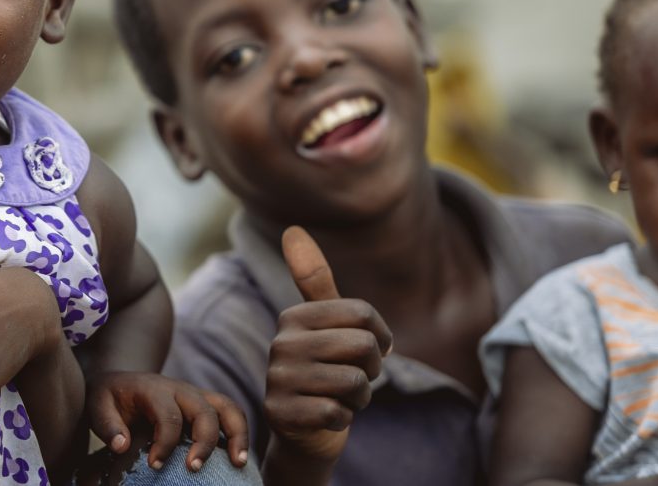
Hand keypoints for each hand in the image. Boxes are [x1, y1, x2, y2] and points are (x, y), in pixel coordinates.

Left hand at [87, 371, 249, 472]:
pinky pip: (230, 413)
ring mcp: (195, 395)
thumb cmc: (109, 398)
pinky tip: (239, 459)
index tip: (154, 466)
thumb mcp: (97, 406)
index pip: (168, 415)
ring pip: (227, 406)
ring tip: (239, 463)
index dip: (164, 443)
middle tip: (193, 470)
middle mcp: (180, 389)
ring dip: (237, 433)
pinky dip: (240, 432)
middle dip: (203, 441)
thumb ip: (107, 425)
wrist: (119, 382)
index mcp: (153, 389)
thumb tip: (121, 446)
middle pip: (203, 409)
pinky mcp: (204, 404)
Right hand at [263, 226, 391, 467]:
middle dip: (372, 370)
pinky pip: (339, 412)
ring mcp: (278, 379)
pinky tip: (326, 415)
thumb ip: (315, 279)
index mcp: (293, 316)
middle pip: (363, 346)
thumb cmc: (325, 371)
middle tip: (353, 378)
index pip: (362, 314)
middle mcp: (280, 343)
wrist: (304, 430)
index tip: (368, 350)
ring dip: (359, 398)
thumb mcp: (326, 326)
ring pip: (355, 382)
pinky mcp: (281, 413)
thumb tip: (291, 227)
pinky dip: (343, 418)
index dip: (380, 337)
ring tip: (340, 397)